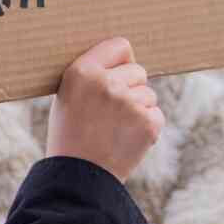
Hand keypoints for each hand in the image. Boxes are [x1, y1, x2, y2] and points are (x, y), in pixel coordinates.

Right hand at [46, 37, 162, 181]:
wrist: (77, 177)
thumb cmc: (70, 136)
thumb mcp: (67, 97)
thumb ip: (92, 75)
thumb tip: (125, 59)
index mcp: (81, 72)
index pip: (119, 46)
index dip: (121, 61)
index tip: (118, 74)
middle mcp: (106, 83)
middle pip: (138, 71)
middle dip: (130, 88)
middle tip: (111, 112)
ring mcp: (128, 102)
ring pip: (148, 94)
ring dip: (138, 109)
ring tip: (115, 130)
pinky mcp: (147, 122)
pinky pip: (156, 114)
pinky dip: (146, 128)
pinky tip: (126, 140)